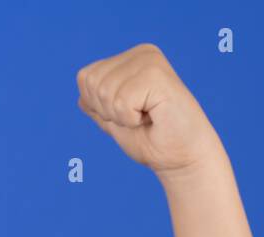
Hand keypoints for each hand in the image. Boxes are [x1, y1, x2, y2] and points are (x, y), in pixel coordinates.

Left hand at [76, 44, 223, 181]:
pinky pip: (121, 102)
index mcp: (130, 58)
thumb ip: (97, 99)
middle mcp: (142, 53)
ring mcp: (151, 61)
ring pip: (104, 92)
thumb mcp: (113, 118)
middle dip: (107, 111)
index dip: (98, 106)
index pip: (84, 78)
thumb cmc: (151, 140)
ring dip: (121, 116)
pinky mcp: (157, 75)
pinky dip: (131, 119)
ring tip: (146, 117)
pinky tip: (153, 117)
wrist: (181, 157)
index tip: (127, 113)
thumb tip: (82, 79)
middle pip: (91, 83)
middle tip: (137, 117)